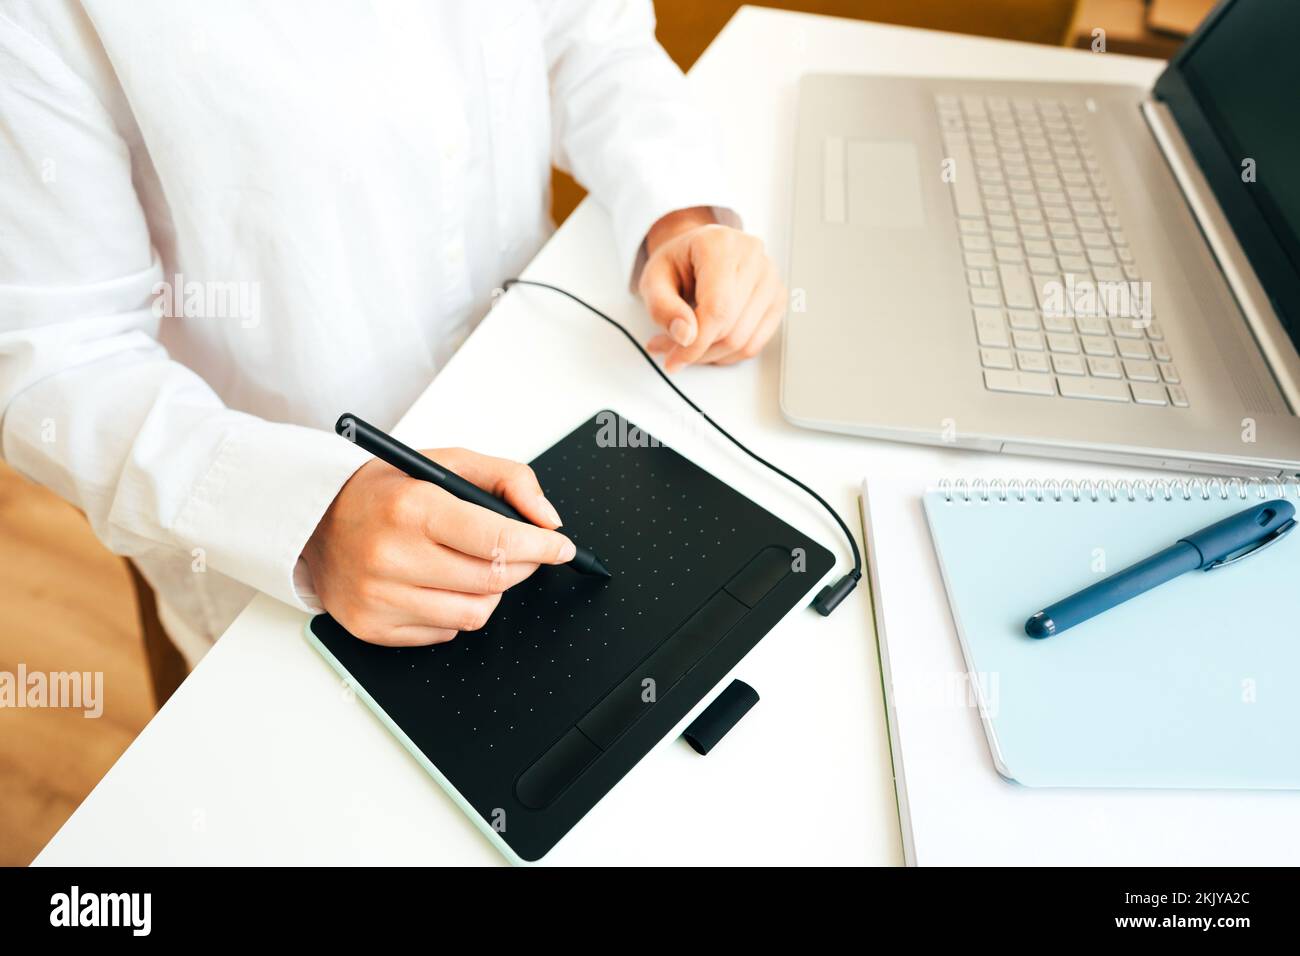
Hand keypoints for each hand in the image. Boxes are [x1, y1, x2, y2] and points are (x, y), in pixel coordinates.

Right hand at [303, 448, 575, 646]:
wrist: (312, 520)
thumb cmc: (385, 491)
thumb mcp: (445, 462)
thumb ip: (508, 479)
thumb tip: (549, 520)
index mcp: (412, 507)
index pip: (498, 540)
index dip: (541, 547)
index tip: (561, 547)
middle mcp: (391, 555)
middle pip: (493, 581)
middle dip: (523, 566)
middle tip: (525, 551)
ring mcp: (379, 597)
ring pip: (475, 613)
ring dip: (492, 592)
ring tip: (477, 566)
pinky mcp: (372, 627)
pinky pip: (445, 632)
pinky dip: (457, 610)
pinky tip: (440, 583)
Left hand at [638, 207, 786, 371]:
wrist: (696, 252)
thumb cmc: (677, 263)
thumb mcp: (653, 280)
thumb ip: (663, 307)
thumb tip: (686, 336)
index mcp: (720, 245)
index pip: (718, 308)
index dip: (696, 343)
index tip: (674, 360)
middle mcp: (752, 257)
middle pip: (731, 329)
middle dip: (698, 351)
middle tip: (671, 352)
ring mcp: (770, 278)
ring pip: (744, 342)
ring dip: (710, 354)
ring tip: (686, 346)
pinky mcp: (777, 298)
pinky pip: (754, 344)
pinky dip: (727, 354)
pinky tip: (708, 344)